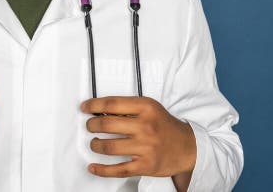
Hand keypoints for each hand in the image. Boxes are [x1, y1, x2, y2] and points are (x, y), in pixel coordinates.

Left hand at [80, 96, 195, 185]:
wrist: (188, 147)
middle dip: (91, 125)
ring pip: (109, 147)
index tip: (84, 107)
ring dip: (95, 145)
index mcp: (146, 108)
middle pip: (106, 124)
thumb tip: (99, 109)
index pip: (112, 103)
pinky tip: (93, 167)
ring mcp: (146, 147)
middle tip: (89, 126)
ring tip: (94, 143)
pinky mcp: (146, 166)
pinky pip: (118, 169)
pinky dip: (102, 170)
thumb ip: (128, 107)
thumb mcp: (150, 108)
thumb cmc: (165, 126)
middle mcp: (145, 126)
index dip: (93, 105)